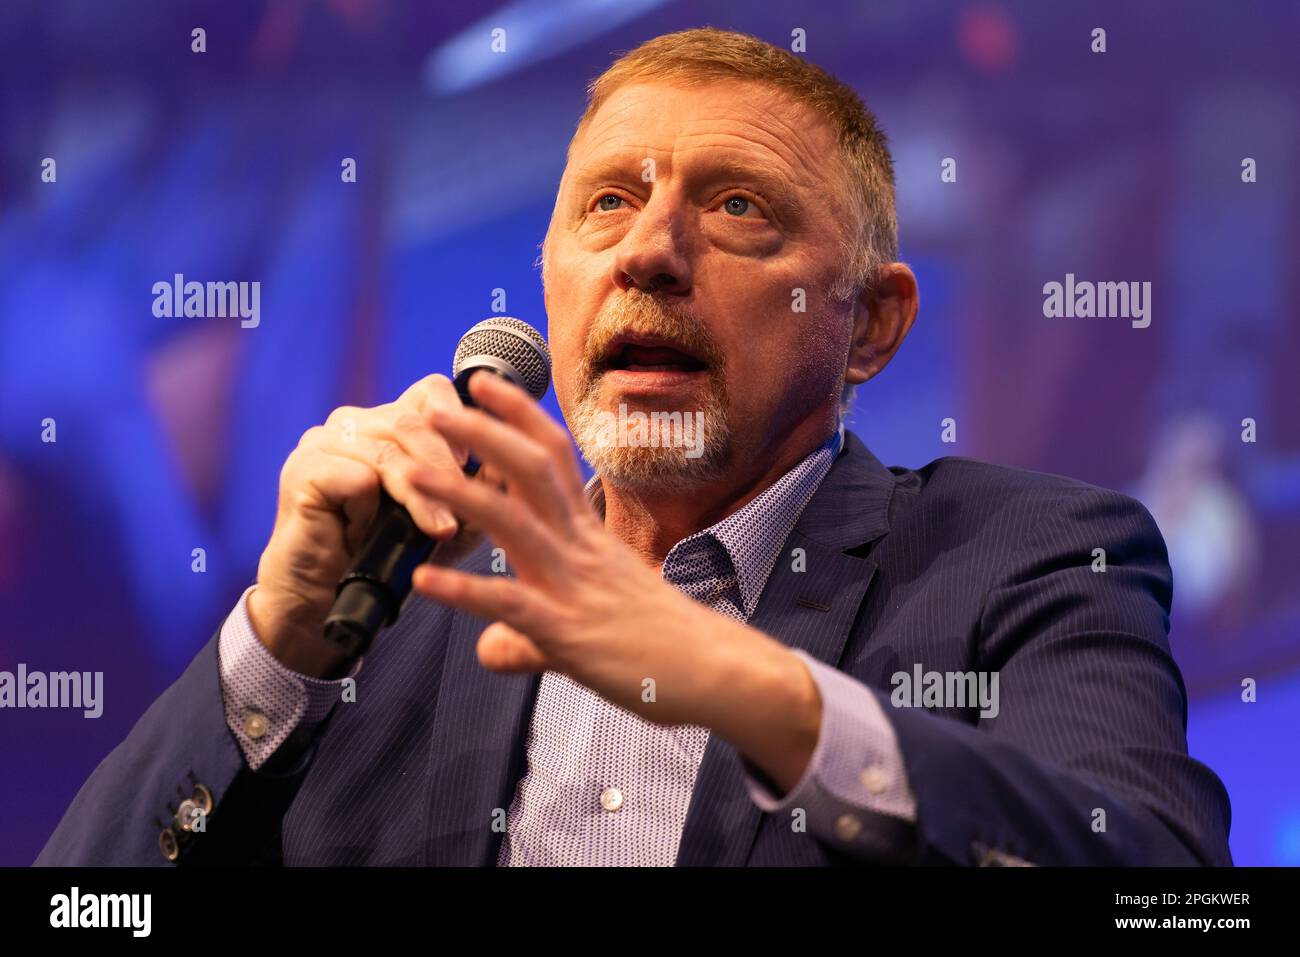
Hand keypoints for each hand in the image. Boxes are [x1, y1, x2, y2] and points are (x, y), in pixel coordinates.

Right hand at [248, 374, 473, 678]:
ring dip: (421, 494)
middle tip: (470, 504)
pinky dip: (373, 509)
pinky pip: (355, 478)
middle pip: (413, 422)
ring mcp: (324, 442)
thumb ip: (479, 488)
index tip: (479, 459)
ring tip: (441, 530)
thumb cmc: (388, 557)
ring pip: (388, 451)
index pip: (432, 393)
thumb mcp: (447, 519)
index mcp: (388, 422)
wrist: (324, 599)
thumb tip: (513, 462)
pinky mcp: (304, 469)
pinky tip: (370, 533)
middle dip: (448, 467)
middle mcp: (354, 423)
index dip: (462, 419)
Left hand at [409, 372, 822, 789]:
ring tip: (414, 472)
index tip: (485, 384)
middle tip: (437, 405)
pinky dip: (464, 589)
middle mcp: (581, 549)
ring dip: (460, 493)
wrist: (718, 673)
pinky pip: (510, 602)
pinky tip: (425, 580)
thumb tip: (487, 648)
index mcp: (590, 537)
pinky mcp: (569, 630)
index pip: (554, 459)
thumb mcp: (590, 632)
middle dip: (483, 433)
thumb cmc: (666, 647)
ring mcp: (575, 586)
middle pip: (531, 470)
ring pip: (514, 522)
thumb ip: (530, 638)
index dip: (519, 417)